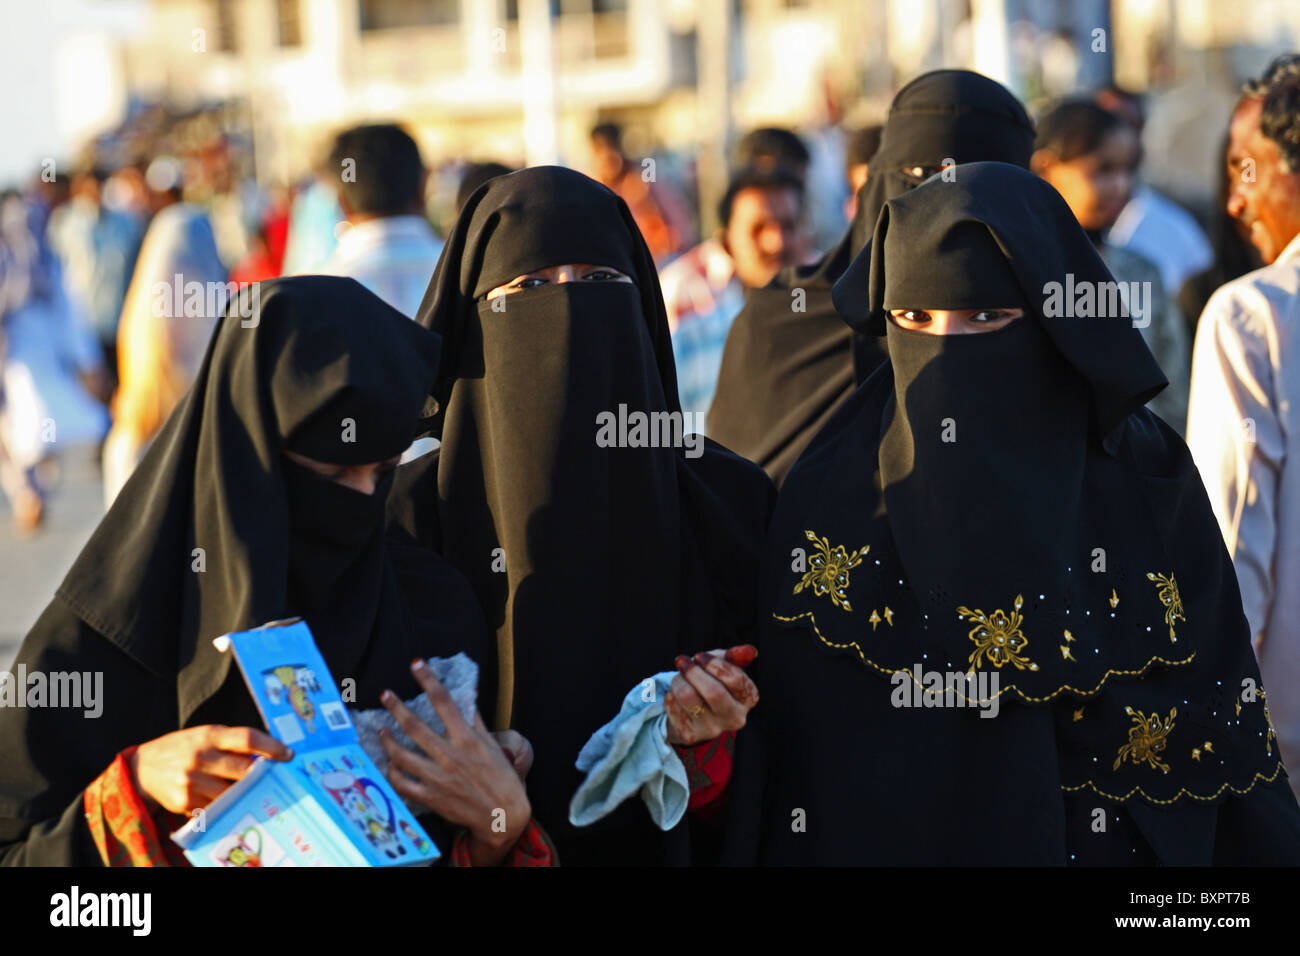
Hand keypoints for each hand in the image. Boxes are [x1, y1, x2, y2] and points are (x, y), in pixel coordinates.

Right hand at [128, 725, 292, 815]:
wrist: (143, 768)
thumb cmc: (183, 748)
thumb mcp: (205, 736)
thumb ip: (232, 744)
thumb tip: (267, 758)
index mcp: (208, 735)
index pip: (247, 738)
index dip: (272, 747)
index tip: (288, 755)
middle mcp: (200, 756)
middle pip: (243, 770)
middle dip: (261, 776)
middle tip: (272, 778)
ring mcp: (191, 781)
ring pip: (232, 792)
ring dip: (244, 793)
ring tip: (248, 790)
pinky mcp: (184, 801)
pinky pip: (216, 807)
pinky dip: (224, 804)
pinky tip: (223, 799)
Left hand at [380, 659, 530, 865]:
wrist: (503, 815)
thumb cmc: (501, 778)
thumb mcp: (492, 745)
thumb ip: (476, 720)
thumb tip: (468, 696)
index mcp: (467, 739)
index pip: (444, 702)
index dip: (429, 680)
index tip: (416, 664)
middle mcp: (450, 755)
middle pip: (415, 726)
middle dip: (397, 707)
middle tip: (385, 695)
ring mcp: (438, 778)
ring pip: (402, 755)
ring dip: (388, 740)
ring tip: (382, 730)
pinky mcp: (431, 797)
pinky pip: (403, 784)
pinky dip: (393, 772)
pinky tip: (390, 763)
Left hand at [665, 645, 758, 745]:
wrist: (692, 711)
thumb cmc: (712, 680)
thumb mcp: (723, 664)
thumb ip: (736, 656)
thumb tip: (749, 650)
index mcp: (749, 698)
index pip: (735, 678)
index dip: (713, 663)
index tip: (699, 656)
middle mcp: (735, 718)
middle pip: (714, 692)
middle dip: (693, 671)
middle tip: (682, 661)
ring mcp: (713, 730)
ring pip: (688, 696)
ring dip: (678, 680)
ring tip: (678, 678)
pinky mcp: (690, 735)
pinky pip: (673, 706)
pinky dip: (670, 695)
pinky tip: (676, 697)